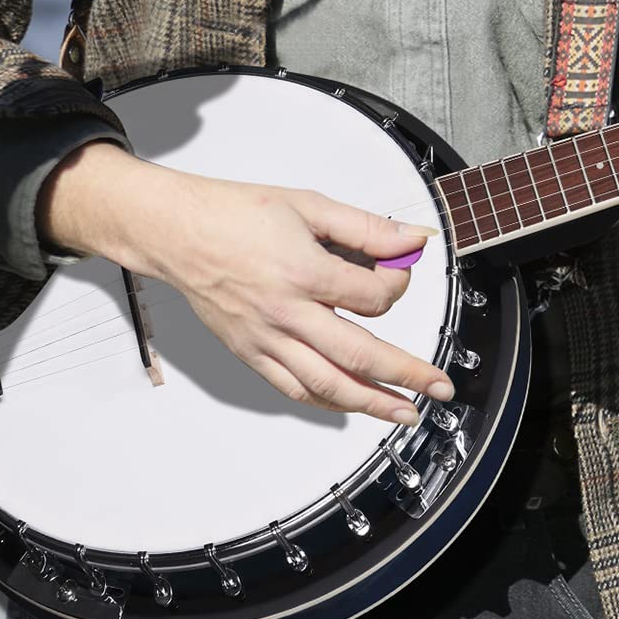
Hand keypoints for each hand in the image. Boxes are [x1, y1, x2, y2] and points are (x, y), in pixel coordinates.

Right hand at [39, 145, 451, 423]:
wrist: (178, 232)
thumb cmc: (237, 213)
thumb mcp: (309, 205)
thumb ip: (366, 227)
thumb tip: (413, 239)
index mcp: (303, 271)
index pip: (371, 297)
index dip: (397, 286)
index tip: (402, 274)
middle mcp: (286, 313)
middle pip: (357, 355)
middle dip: (406, 374)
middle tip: (439, 387)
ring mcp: (266, 339)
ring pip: (327, 384)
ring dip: (371, 403)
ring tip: (405, 413)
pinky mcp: (250, 353)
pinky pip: (294, 388)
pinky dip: (328, 401)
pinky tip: (351, 404)